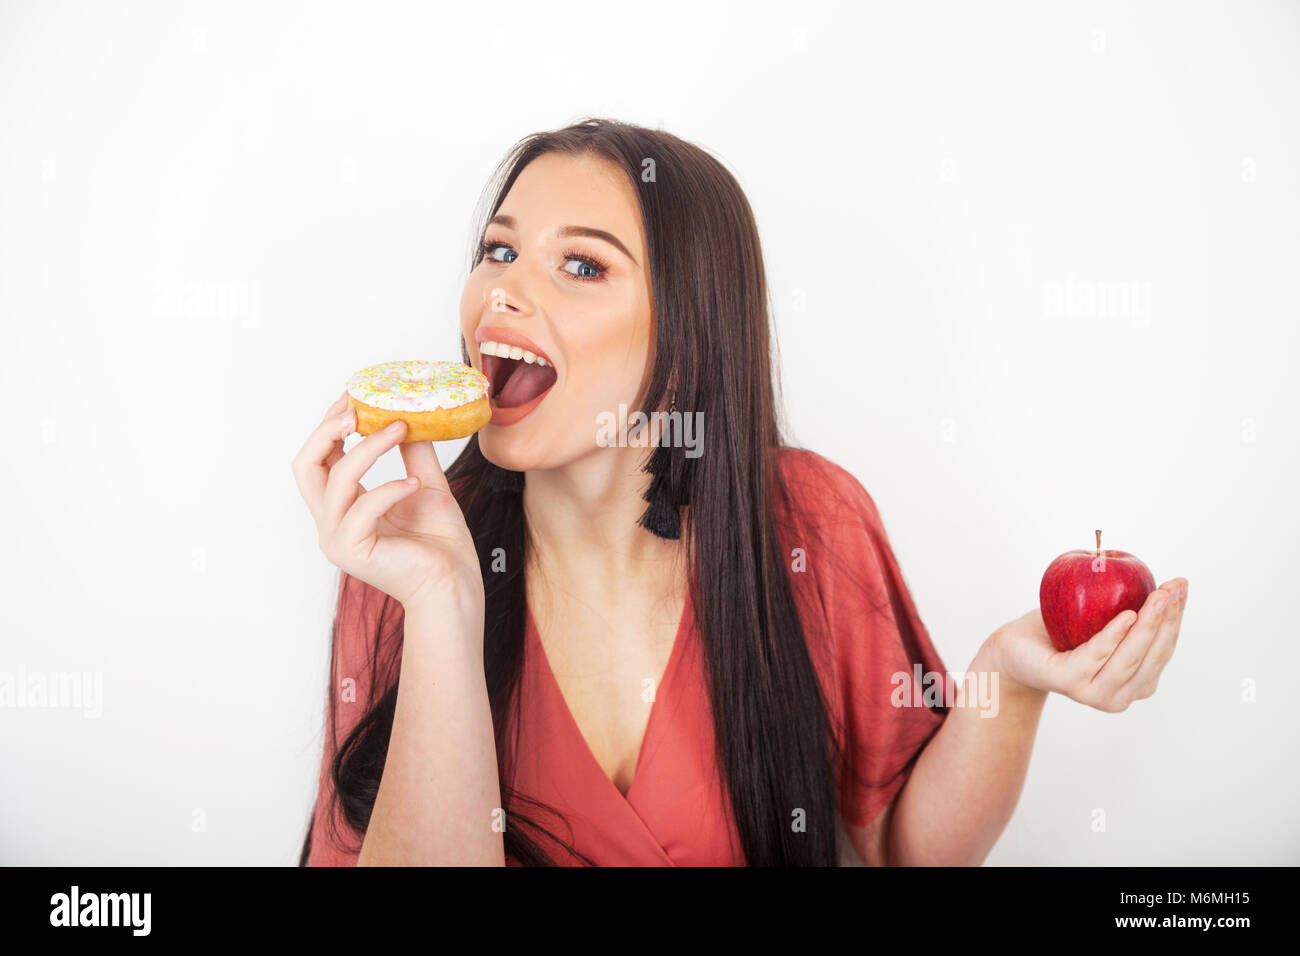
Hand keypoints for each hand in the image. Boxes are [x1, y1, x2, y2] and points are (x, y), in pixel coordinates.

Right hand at [290, 391, 483, 613]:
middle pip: (304, 465)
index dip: (331, 424)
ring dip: (368, 449)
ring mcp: (337, 538)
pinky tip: (414, 484)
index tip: (354, 395)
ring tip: (400, 430)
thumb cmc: (439, 541)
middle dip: (328, 430)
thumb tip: (409, 413)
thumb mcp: (424, 483)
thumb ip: (411, 452)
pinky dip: (388, 489)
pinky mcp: (352, 551)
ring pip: (335, 480)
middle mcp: (331, 521)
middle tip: (359, 408)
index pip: (319, 457)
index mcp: (343, 505)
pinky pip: (362, 508)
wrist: (454, 583)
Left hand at [988, 578, 1187, 711]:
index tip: (1182, 586)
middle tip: (1173, 587)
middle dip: (1168, 619)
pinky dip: (1114, 637)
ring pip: (1129, 658)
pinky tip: (1126, 616)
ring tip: (1157, 597)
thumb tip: (1169, 583)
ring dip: (1148, 626)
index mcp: (1135, 681)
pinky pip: (1096, 657)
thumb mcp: (1102, 620)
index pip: (1164, 649)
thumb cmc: (1062, 632)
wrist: (1015, 649)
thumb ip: (1132, 612)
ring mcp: (1095, 693)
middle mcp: (1121, 694)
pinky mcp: (1068, 683)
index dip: (1177, 617)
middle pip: (1152, 655)